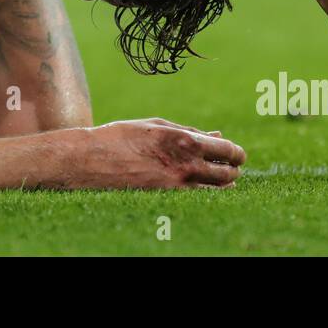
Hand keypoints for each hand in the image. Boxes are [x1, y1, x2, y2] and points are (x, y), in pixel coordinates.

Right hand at [72, 117, 245, 189]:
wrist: (90, 161)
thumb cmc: (122, 137)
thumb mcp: (158, 126)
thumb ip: (190, 131)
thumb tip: (218, 137)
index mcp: (185, 141)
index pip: (227, 151)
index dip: (236, 153)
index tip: (236, 154)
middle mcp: (185, 166)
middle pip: (227, 174)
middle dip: (233, 170)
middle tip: (231, 167)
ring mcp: (177, 188)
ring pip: (216, 191)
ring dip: (223, 185)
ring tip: (220, 179)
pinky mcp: (166, 201)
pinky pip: (198, 201)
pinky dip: (206, 195)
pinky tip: (202, 189)